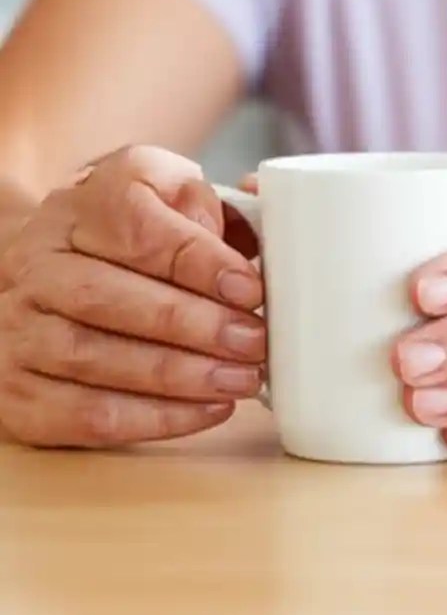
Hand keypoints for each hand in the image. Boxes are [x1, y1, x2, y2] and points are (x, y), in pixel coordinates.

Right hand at [0, 146, 265, 447]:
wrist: (59, 273)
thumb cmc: (137, 237)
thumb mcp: (169, 195)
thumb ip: (209, 201)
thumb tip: (255, 209)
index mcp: (81, 208)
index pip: (133, 228)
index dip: (196, 260)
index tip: (249, 288)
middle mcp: (38, 265)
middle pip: (105, 296)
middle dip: (191, 324)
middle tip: (254, 342)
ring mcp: (20, 329)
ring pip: (91, 358)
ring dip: (177, 376)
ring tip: (241, 379)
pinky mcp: (20, 392)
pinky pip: (84, 414)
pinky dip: (154, 419)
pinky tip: (209, 410)